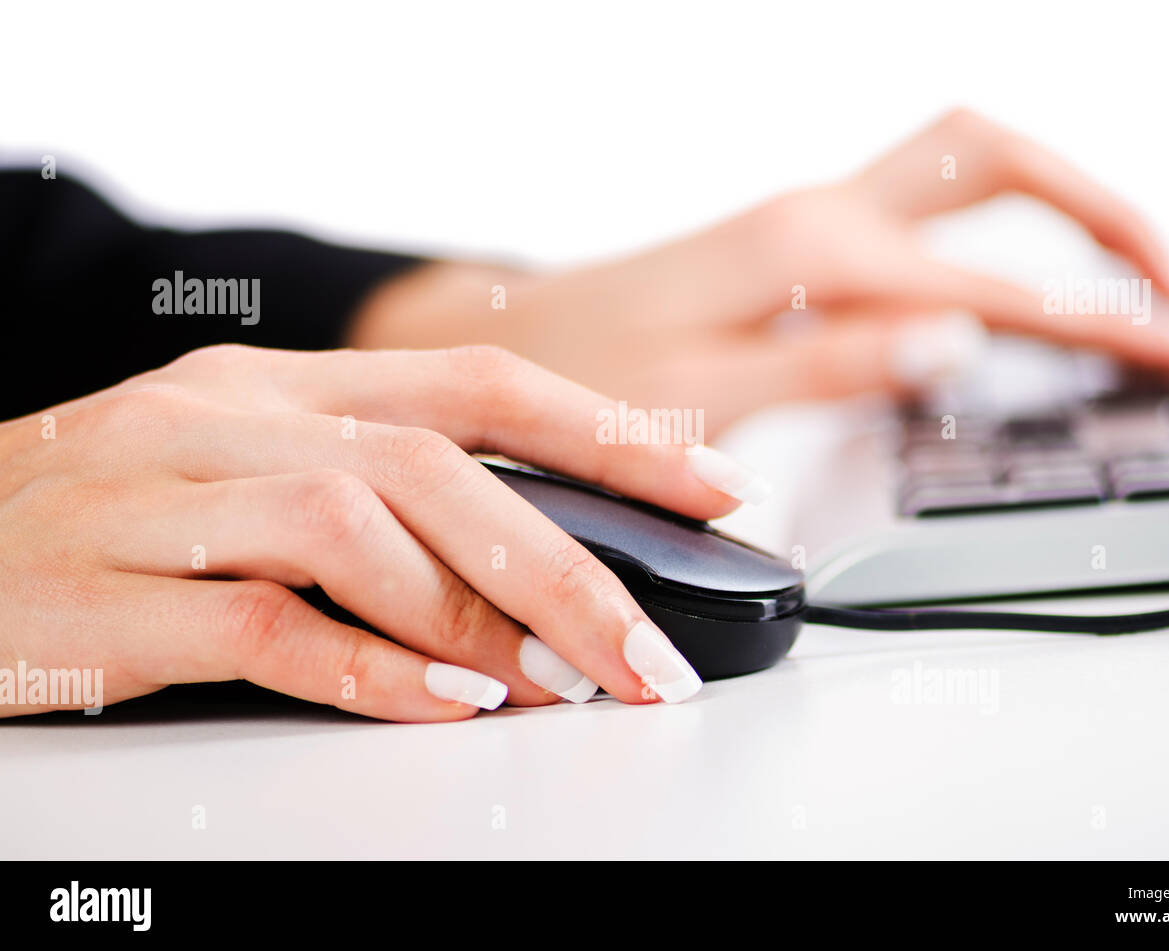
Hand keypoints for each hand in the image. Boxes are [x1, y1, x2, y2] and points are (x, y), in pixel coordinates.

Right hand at [0, 345, 759, 718]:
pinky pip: (262, 627)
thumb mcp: (252, 480)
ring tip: (559, 686)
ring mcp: (157, 497)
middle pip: (435, 465)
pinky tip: (443, 706)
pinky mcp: (102, 593)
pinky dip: (369, 670)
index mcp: (279, 385)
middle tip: (651, 651)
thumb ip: (382, 508)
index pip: (477, 382)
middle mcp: (225, 417)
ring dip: (476, 616)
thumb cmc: (113, 525)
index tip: (712, 488)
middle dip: (566, 562)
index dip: (607, 432)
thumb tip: (531, 579)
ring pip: (356, 530)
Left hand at [350, 109, 1168, 433]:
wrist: (507, 342)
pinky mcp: (796, 243)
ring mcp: (808, 222)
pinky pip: (924, 211)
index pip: (995, 278)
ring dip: (1057, 208)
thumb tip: (956, 339)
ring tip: (1124, 279)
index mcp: (808, 254)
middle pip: (997, 163)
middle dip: (1101, 212)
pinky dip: (999, 231)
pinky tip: (1016, 286)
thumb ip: (833, 365)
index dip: (1100, 316)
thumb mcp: (700, 397)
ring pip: (965, 171)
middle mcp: (817, 217)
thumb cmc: (579, 379)